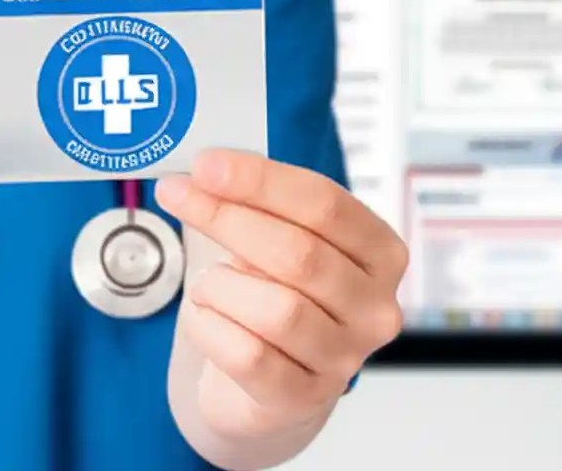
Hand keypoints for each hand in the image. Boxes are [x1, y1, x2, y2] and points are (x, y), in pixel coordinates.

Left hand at [156, 149, 407, 438]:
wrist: (272, 385)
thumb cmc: (278, 296)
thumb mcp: (285, 243)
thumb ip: (262, 206)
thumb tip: (208, 172)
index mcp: (382, 253)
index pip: (326, 205)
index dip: (262, 181)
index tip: (207, 165)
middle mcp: (375, 307)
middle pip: (300, 253)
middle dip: (229, 218)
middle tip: (179, 196)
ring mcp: (345, 358)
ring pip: (277, 309)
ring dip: (222, 284)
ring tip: (207, 282)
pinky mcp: (303, 397)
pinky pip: (247, 355)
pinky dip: (211, 327)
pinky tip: (204, 316)